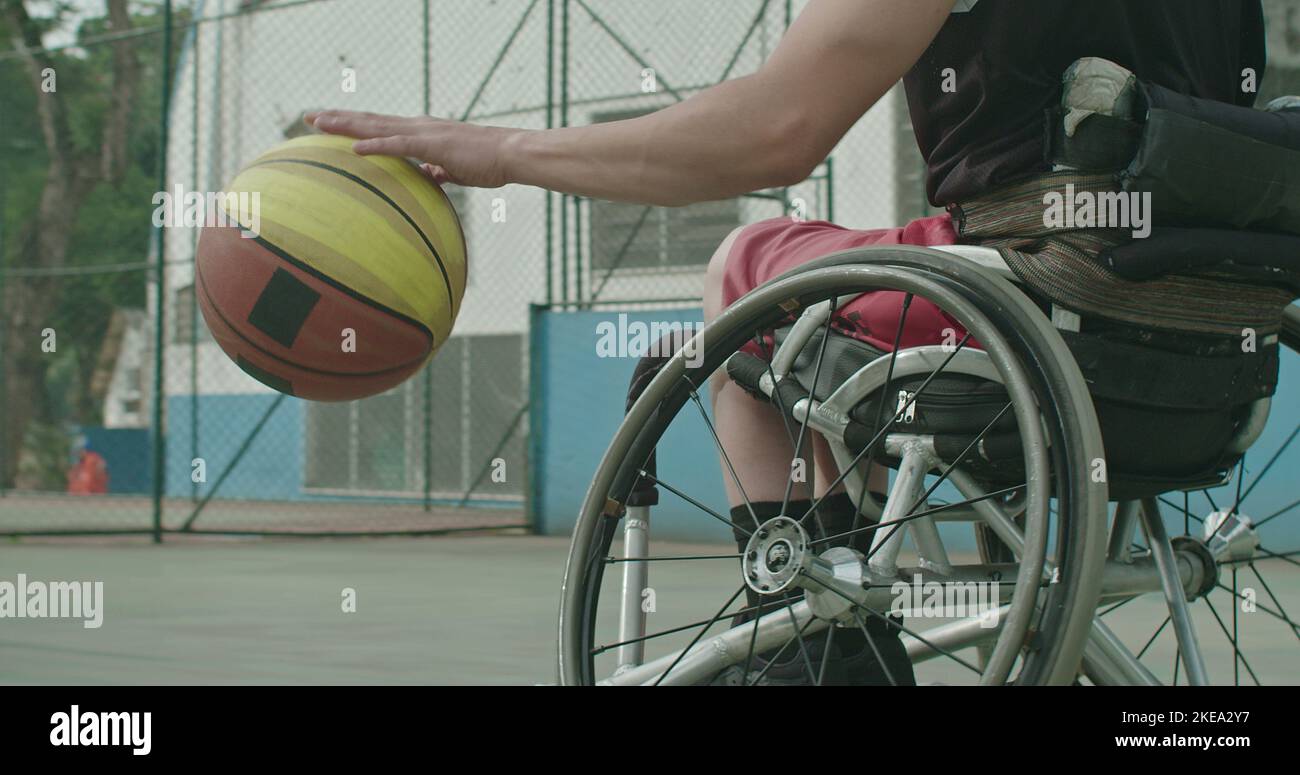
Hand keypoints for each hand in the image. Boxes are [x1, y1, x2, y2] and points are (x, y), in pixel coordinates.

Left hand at [305, 110, 521, 188]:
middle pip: (371, 120)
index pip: (381, 126)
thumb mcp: (456, 169)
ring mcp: (424, 133)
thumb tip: (427, 177)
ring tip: (320, 124)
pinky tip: (355, 148)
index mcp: (422, 132)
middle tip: (309, 117)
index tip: (330, 124)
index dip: (354, 124)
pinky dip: (375, 145)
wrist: (511, 154)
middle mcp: (418, 127)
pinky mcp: (433, 145)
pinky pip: (398, 145)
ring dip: (347, 125)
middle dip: (339, 118)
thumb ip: (438, 171)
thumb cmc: (488, 163)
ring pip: (377, 126)